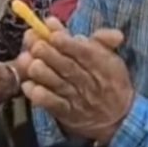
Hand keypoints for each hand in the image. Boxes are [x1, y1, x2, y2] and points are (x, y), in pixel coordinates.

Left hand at [17, 18, 133, 144]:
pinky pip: (53, 105)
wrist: (118, 117)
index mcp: (101, 64)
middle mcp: (89, 81)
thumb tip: (81, 29)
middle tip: (35, 45)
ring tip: (30, 63)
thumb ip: (99, 39)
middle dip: (50, 54)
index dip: (68, 43)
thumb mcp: (111, 57)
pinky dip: (41, 97)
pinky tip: (29, 87)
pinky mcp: (67, 113)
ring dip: (42, 74)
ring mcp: (77, 98)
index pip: (84, 52)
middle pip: (67, 67)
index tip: (53, 34)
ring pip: (58, 85)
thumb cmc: (110, 80)